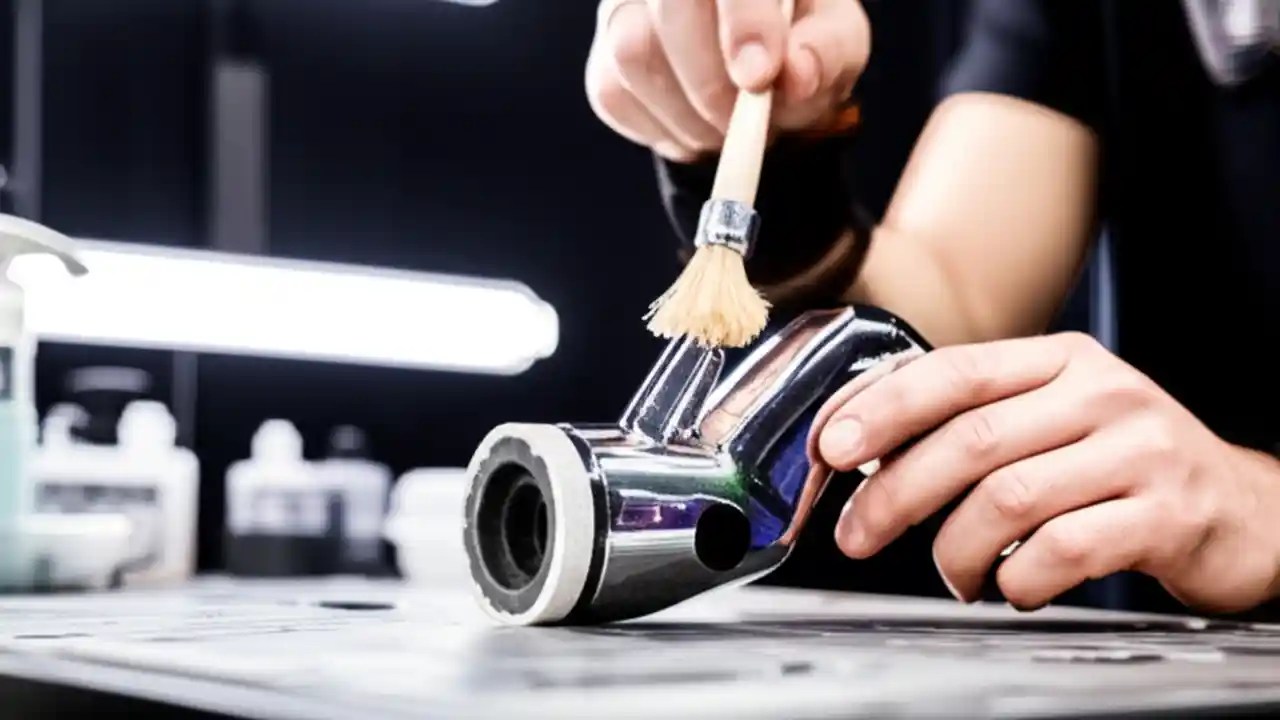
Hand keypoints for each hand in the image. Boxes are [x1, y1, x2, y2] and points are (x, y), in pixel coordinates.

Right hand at [585, 0, 869, 161]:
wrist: (761, 71)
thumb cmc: (800, 40)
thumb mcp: (836, 43)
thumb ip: (825, 53)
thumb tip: (795, 75)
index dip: (742, 22)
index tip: (758, 77)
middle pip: (670, 9)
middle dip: (710, 83)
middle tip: (742, 125)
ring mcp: (624, 6)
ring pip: (633, 54)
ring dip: (687, 114)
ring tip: (723, 130)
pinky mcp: (603, 54)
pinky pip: (614, 95)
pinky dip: (662, 129)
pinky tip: (695, 126)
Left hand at [810, 332, 1279, 613]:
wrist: (1244, 508)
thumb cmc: (1123, 465)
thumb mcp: (1055, 420)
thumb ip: (976, 425)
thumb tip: (865, 454)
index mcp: (1060, 362)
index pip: (955, 372)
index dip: (884, 406)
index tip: (832, 445)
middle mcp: (1100, 395)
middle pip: (972, 439)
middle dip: (896, 492)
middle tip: (858, 534)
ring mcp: (1138, 452)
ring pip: (1010, 498)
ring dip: (958, 549)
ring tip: (954, 575)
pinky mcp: (1165, 514)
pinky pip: (1066, 549)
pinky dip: (1021, 578)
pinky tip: (1014, 587)